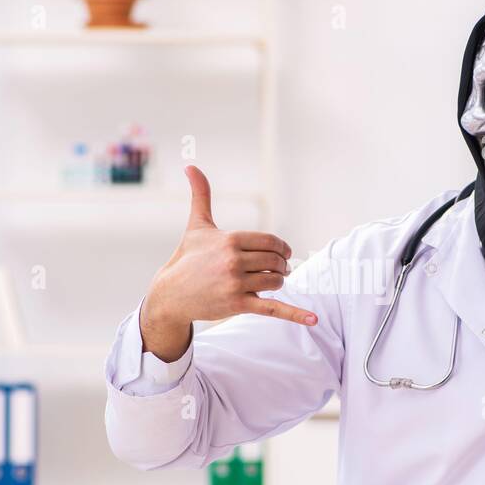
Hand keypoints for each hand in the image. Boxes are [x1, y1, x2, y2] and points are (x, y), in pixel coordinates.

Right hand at [140, 166, 316, 361]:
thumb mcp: (197, 226)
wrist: (170, 294)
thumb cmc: (186, 258)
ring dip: (278, 281)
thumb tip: (190, 165)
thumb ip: (200, 195)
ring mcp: (236, 284)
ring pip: (276, 281)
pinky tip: (314, 320)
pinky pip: (273, 309)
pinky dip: (295, 314)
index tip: (284, 254)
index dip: (281, 248)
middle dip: (280, 265)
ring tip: (271, 281)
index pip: (271, 241)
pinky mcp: (237, 305)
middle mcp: (234, 261)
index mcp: (230, 240)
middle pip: (276, 261)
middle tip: (278, 268)